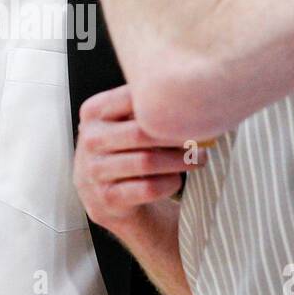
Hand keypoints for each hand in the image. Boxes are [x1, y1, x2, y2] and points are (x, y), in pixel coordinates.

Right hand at [74, 83, 207, 232]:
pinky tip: (177, 179)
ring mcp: (95, 171)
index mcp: (93, 112)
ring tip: (198, 158)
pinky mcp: (107, 199)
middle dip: (178, 135)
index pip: (132, 99)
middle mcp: (89, 140)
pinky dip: (169, 183)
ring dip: (180, 161)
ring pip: (147, 161)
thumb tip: (194, 95)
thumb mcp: (124, 122)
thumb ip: (146, 106)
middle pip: (141, 132)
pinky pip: (148, 188)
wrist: (107, 198)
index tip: (194, 108)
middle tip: (203, 137)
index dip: (167, 103)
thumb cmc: (124, 151)